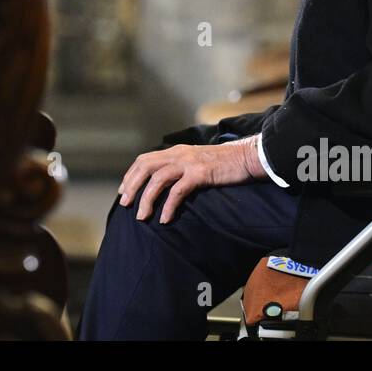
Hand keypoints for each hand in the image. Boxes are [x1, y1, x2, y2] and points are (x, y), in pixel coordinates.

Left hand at [117, 135, 266, 223]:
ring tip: (142, 217)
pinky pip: (178, 191)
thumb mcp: (197, 162)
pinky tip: (165, 219)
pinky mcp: (200, 173)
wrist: (247, 158)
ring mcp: (189, 163)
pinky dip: (168, 206)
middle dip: (132, 186)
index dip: (131, 175)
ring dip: (146, 199)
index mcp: (176, 151)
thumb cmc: (224, 164)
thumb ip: (181, 169)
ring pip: (157, 179)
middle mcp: (178, 154)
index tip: (124, 192)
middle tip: (126, 205)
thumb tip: (165, 185)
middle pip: (145, 167)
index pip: (144, 159)